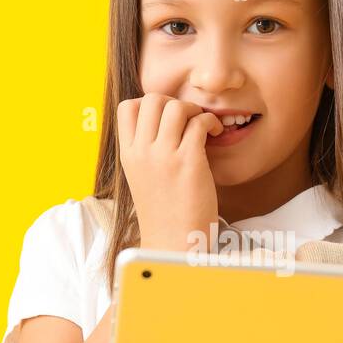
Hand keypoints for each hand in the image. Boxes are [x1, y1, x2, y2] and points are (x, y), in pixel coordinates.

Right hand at [117, 93, 223, 251]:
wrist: (173, 243)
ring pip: (177, 106)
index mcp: (127, 154)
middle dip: (175, 102)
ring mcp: (164, 157)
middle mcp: (142, 152)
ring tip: (203, 127)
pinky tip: (215, 134)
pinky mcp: (188, 163)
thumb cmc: (164, 212)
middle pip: (153, 99)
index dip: (149, 104)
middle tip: (188, 121)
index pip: (127, 106)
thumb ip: (146, 150)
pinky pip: (200, 123)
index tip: (166, 119)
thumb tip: (162, 122)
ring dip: (195, 110)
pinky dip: (211, 122)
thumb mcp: (142, 176)